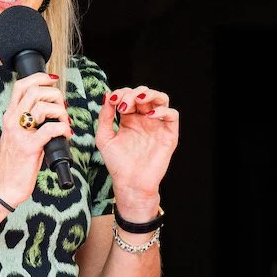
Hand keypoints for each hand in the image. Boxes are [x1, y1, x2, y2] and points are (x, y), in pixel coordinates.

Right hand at [0, 72, 71, 200]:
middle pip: (34, 91)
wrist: (6, 185)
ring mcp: (19, 134)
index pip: (21, 86)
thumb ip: (27, 121)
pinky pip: (50, 129)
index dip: (39, 78)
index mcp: (10, 116)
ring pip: (42, 107)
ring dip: (60, 112)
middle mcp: (12, 121)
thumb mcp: (16, 136)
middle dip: (54, 94)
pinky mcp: (29, 148)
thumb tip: (49, 109)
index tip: (52, 81)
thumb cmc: (15, 162)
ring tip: (64, 122)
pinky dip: (63, 128)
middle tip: (62, 107)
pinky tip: (66, 134)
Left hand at [99, 88, 178, 210]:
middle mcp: (144, 120)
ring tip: (139, 99)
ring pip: (161, 99)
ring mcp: (157, 126)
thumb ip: (104, 117)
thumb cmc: (118, 164)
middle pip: (144, 94)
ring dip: (150, 94)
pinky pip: (172, 115)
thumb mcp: (104, 137)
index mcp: (130, 119)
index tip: (113, 101)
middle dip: (133, 93)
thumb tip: (107, 96)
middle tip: (124, 104)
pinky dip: (163, 110)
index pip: (129, 96)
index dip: (122, 93)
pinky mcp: (168, 134)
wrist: (130, 183)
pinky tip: (150, 115)